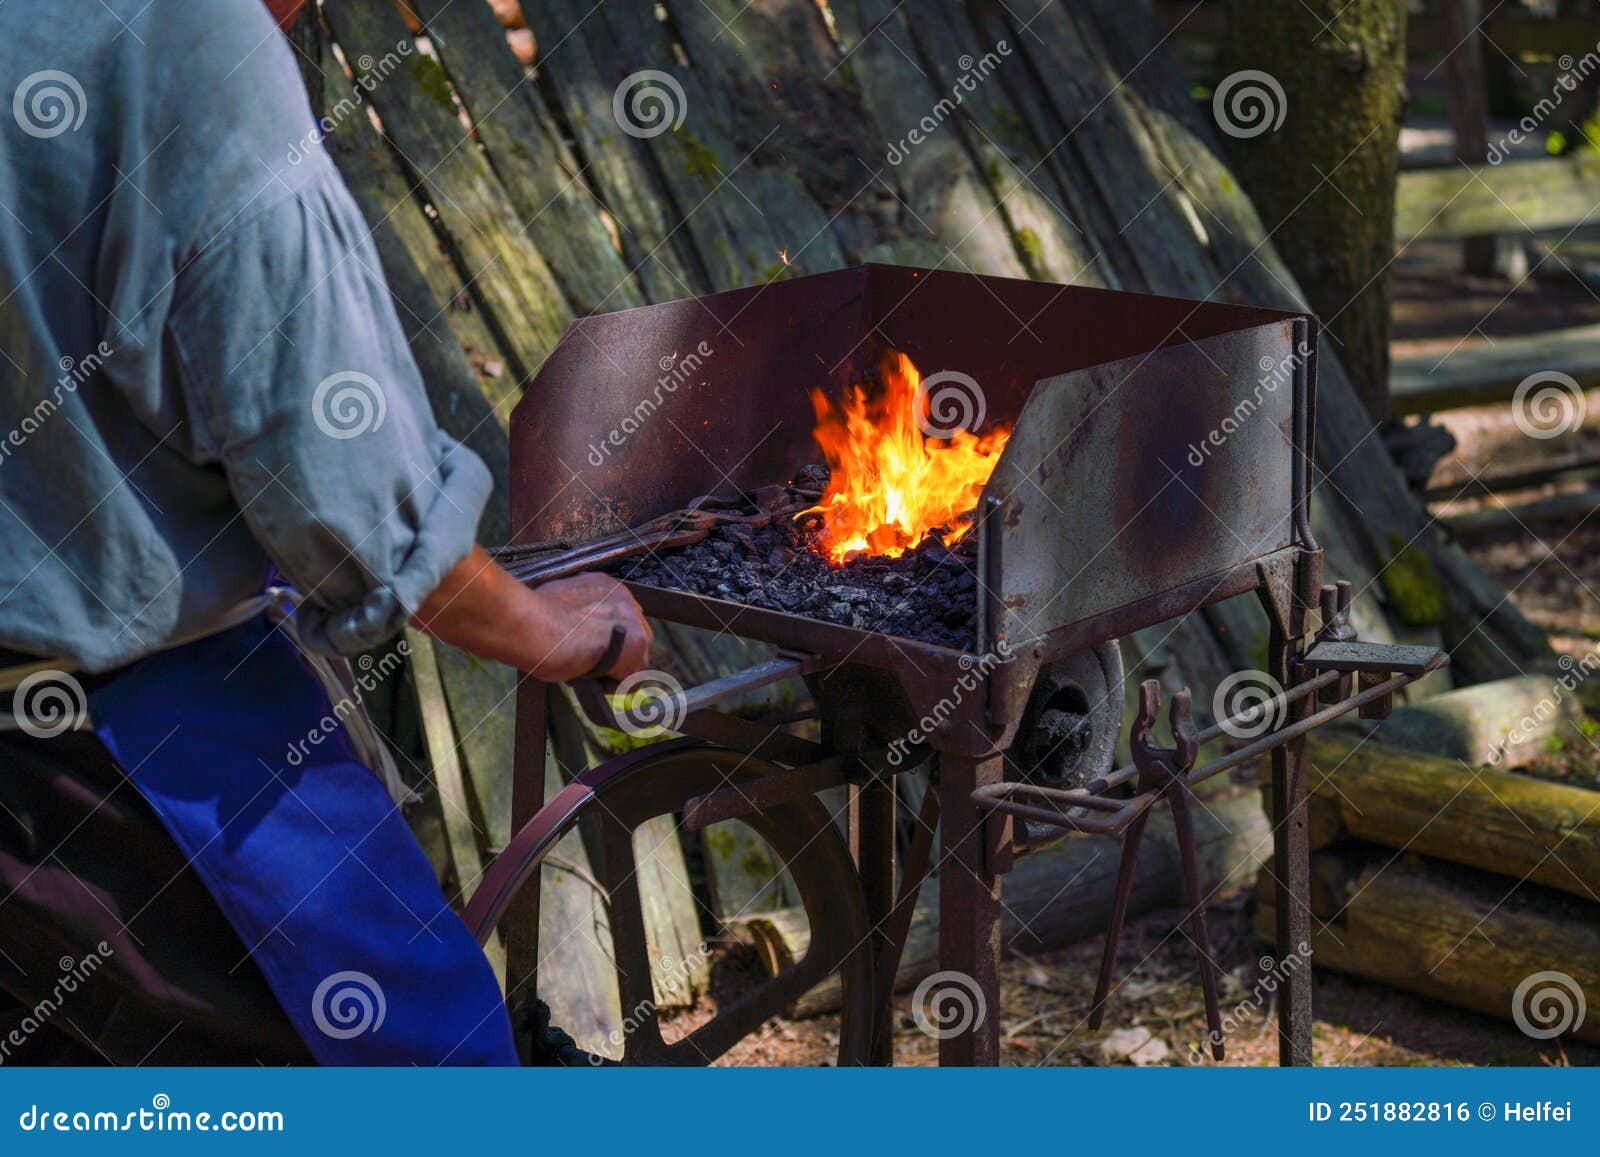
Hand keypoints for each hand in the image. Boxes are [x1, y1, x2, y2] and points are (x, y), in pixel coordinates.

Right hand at [410, 546, 651, 682]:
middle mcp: (624, 597)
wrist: (534, 626)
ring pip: (633, 655)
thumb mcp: (550, 603)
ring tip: (585, 673)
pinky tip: (591, 679)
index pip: (616, 616)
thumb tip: (556, 622)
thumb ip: (565, 611)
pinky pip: (629, 676)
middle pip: (631, 633)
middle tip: (588, 665)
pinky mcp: (635, 645)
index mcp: (603, 585)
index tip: (588, 648)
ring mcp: (633, 620)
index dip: (604, 637)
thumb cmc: (531, 617)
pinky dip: (612, 684)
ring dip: (612, 669)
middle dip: (614, 653)